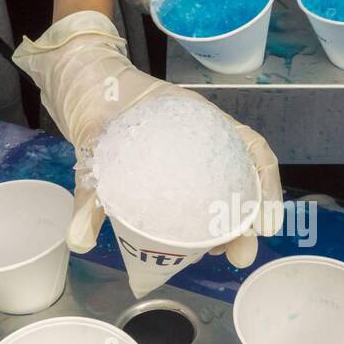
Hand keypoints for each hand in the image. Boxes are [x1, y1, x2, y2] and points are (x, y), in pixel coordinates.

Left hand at [13, 10, 282, 265]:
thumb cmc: (100, 100)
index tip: (263, 226)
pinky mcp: (174, 175)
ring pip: (226, 191)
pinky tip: (198, 244)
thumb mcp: (93, 139)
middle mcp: (206, 141)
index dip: (265, 187)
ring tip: (221, 254)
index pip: (252, 149)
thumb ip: (87, 190)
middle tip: (239, 255)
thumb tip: (77, 241)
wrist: (85, 87)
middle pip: (243, 179)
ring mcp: (192, 159)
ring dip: (231, 225)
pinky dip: (203, 221)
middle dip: (248, 221)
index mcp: (200, 122)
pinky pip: (198, 198)